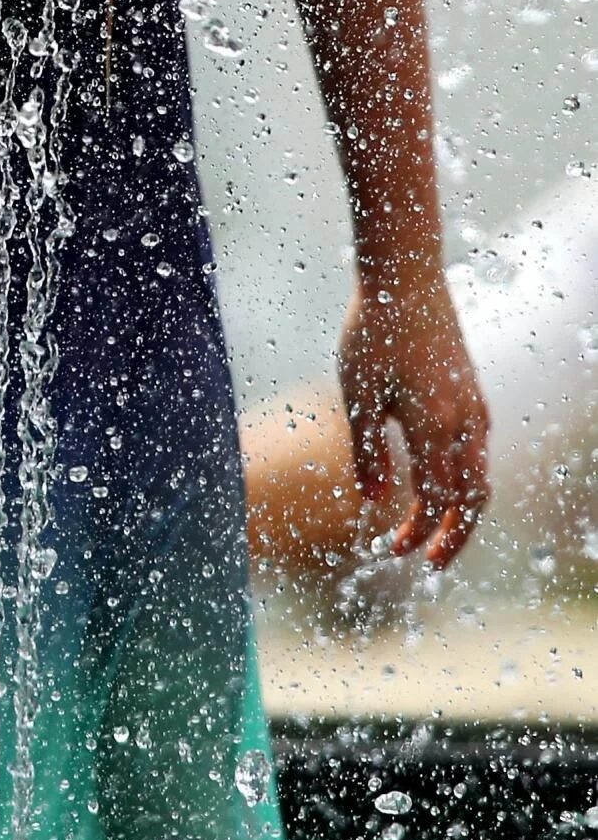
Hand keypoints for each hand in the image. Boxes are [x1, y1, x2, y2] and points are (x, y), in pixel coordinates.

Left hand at [338, 270, 489, 569]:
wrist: (405, 277)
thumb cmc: (373, 330)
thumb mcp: (358, 392)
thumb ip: (367, 449)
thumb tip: (375, 498)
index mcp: (433, 422)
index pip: (436, 498)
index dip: (416, 530)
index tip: (392, 549)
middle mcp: (464, 418)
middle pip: (473, 498)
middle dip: (454, 536)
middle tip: (428, 562)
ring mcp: (474, 404)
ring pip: (481, 475)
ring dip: (462, 510)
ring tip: (435, 532)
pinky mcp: (473, 392)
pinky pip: (478, 450)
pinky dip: (465, 479)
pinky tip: (438, 484)